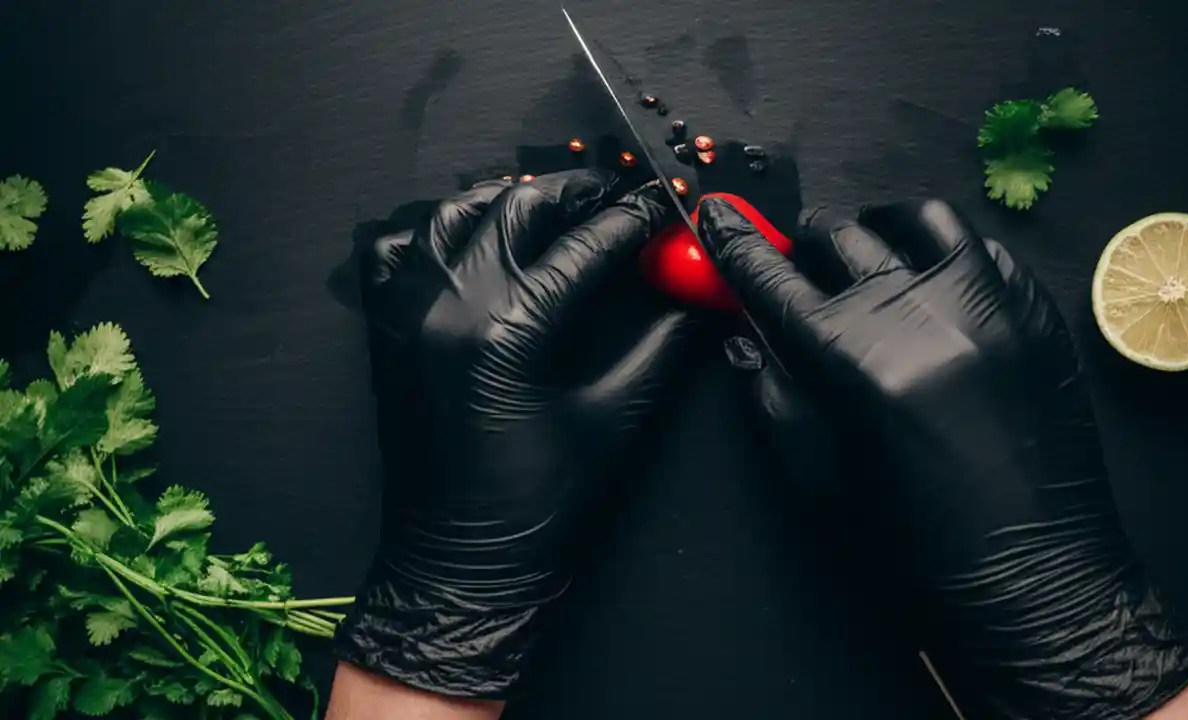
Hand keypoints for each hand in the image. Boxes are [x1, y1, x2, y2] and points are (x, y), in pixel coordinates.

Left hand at [335, 170, 699, 698]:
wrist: (460, 567)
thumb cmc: (535, 510)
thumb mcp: (616, 422)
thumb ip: (663, 344)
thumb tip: (698, 292)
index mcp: (509, 331)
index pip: (587, 244)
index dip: (636, 217)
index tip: (664, 202)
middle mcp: (448, 306)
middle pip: (518, 207)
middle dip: (575, 193)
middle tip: (615, 198)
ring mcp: (406, 313)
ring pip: (452, 213)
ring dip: (505, 200)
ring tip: (550, 210)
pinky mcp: (385, 331)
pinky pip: (394, 249)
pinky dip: (434, 230)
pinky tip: (471, 240)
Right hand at [699, 197, 1187, 719]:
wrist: (1031, 576)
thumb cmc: (913, 541)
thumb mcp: (816, 472)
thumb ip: (776, 389)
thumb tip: (753, 328)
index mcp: (850, 357)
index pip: (771, 275)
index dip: (734, 241)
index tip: (720, 216)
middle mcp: (918, 313)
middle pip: (840, 236)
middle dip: (807, 244)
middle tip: (802, 261)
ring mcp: (987, 303)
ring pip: (917, 220)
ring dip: (880, 231)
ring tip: (872, 253)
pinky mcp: (1037, 311)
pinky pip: (983, 248)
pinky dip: (948, 256)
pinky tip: (937, 284)